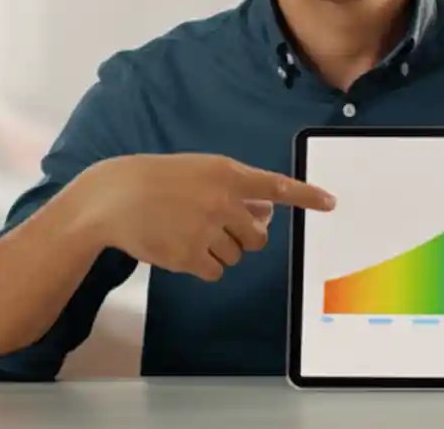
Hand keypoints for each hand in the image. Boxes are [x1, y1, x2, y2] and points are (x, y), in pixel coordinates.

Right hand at [71, 153, 335, 280]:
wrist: (113, 198)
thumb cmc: (158, 180)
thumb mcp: (200, 171)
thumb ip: (234, 189)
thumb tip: (264, 212)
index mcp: (226, 174)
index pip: (275, 186)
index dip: (305, 195)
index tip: (330, 202)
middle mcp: (221, 201)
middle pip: (258, 236)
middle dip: (244, 237)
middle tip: (218, 227)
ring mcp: (206, 229)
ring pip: (236, 255)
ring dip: (219, 250)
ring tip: (188, 231)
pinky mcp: (190, 255)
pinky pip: (216, 271)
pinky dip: (204, 266)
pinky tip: (182, 248)